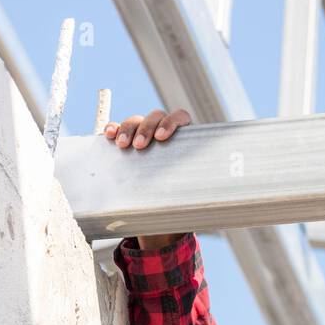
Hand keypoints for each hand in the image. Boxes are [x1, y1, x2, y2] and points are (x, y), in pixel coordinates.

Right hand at [104, 107, 192, 249]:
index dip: (171, 123)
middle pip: (155, 116)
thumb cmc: (178, 199)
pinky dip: (113, 129)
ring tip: (122, 145)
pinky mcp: (127, 142)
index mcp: (183, 138)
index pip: (180, 118)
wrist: (159, 208)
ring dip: (128, 129)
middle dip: (146, 128)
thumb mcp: (187, 194)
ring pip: (136, 121)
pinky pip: (119, 130)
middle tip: (139, 147)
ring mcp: (144, 135)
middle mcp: (163, 132)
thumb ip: (195, 190)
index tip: (162, 138)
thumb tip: (216, 201)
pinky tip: (108, 135)